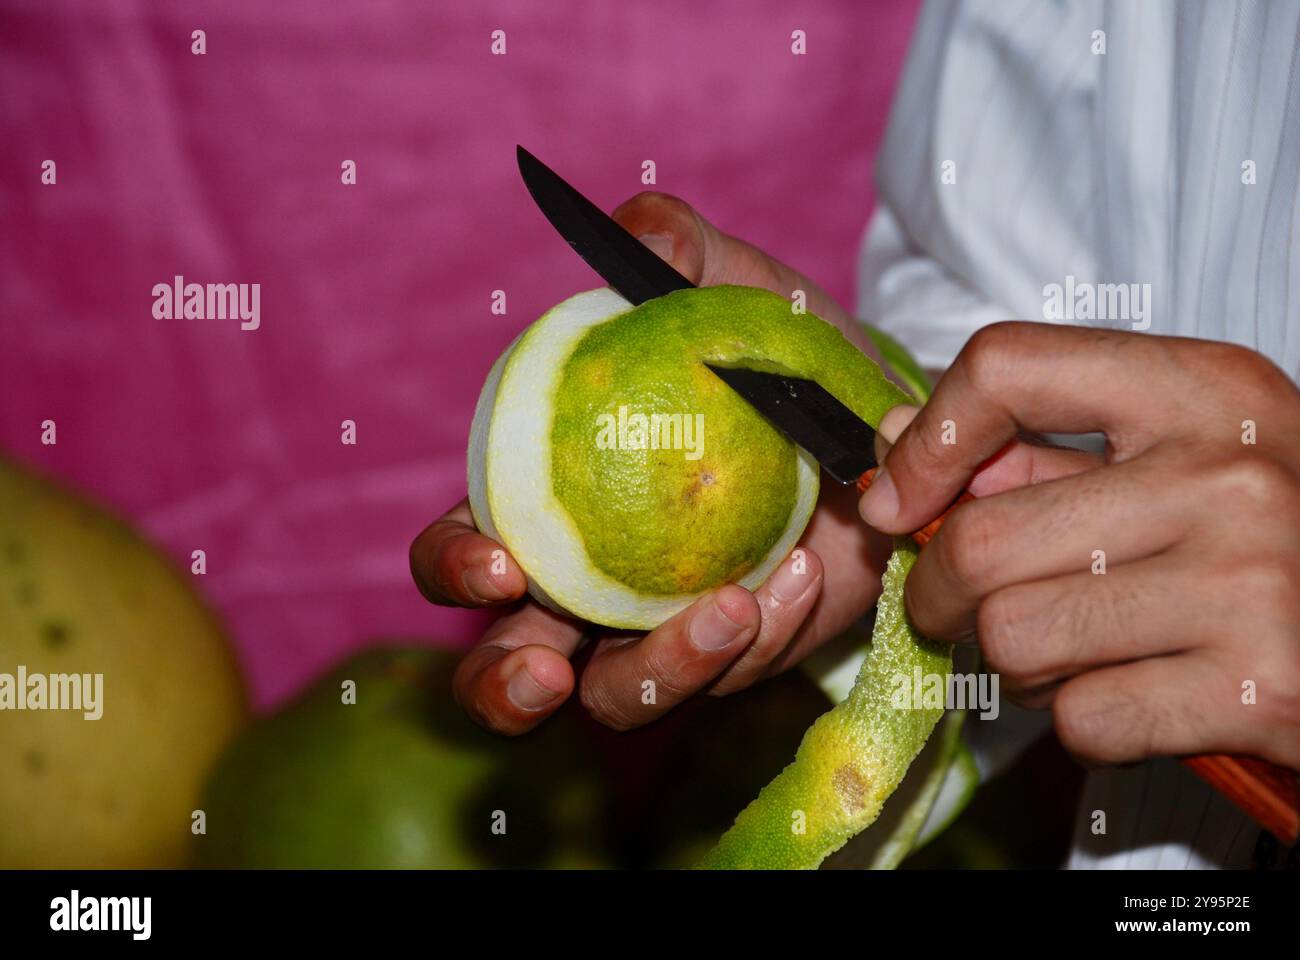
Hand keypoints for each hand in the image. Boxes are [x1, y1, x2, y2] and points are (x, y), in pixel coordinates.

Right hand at [411, 192, 894, 734]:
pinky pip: (728, 673)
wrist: (875, 417)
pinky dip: (759, 633)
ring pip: (613, 699)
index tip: (499, 564)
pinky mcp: (735, 658)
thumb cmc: (776, 354)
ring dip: (659, 673)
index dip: (455, 566)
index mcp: (546, 499)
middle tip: (547, 671)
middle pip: (503, 665)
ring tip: (729, 608)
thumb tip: (638, 231)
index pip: (463, 547)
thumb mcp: (733, 292)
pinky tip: (800, 575)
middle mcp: (585, 580)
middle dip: (504, 684)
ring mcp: (657, 630)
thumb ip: (679, 251)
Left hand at [859, 322, 1299, 769]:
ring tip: (1075, 650)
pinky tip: (1137, 695)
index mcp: (1203, 390)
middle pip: (981, 540)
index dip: (926, 440)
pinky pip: (1081, 719)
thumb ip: (1038, 453)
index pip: (1006, 365)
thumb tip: (895, 439)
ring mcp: (1249, 581)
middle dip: (938, 594)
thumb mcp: (1179, 460)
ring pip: (1015, 639)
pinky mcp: (1261, 688)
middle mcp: (1229, 472)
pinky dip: (1084, 721)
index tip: (896, 500)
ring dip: (1018, 665)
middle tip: (952, 609)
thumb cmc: (1272, 538)